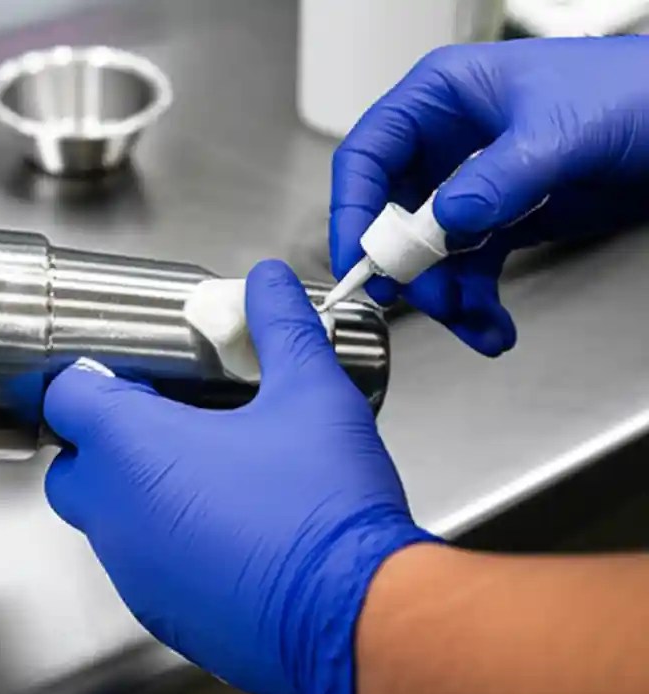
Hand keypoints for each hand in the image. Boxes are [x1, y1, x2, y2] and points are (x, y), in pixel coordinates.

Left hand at [43, 260, 435, 693]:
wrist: (354, 618)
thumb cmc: (325, 509)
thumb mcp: (311, 395)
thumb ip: (281, 328)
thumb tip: (267, 283)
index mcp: (132, 448)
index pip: (66, 397)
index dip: (91, 377)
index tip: (131, 373)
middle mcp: (114, 512)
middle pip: (70, 464)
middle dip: (103, 442)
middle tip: (164, 423)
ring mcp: (130, 569)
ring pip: (103, 520)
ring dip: (134, 495)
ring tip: (202, 475)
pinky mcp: (157, 612)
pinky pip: (138, 567)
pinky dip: (162, 545)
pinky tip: (222, 531)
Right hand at [331, 36, 648, 356]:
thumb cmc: (642, 88)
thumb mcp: (566, 129)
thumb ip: (502, 176)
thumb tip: (449, 218)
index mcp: (445, 96)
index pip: (369, 153)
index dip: (353, 208)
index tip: (359, 259)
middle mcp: (451, 140)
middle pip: (393, 212)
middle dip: (409, 265)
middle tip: (428, 298)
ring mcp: (478, 182)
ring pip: (431, 252)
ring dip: (446, 295)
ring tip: (473, 319)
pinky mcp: (507, 218)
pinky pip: (472, 268)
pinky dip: (477, 303)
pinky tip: (493, 326)